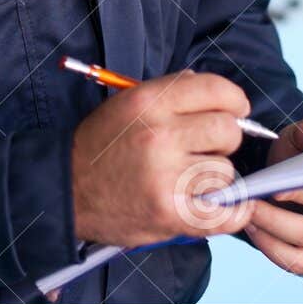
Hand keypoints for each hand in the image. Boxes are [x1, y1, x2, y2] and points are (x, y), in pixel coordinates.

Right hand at [70, 70, 257, 248]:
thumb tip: (216, 92)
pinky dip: (233, 212)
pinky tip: (229, 207)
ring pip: (225, 172)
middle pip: (227, 130)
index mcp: (150, 102)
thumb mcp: (127, 104)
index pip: (216, 90)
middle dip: (225, 139)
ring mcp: (166, 176)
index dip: (235, 101)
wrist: (66, 191)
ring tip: (193, 179)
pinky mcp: (169, 213)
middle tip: (209, 148)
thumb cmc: (100, 146)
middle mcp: (160, 134)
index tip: (236, 111)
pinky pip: (224, 213)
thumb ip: (171, 93)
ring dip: (216, 178)